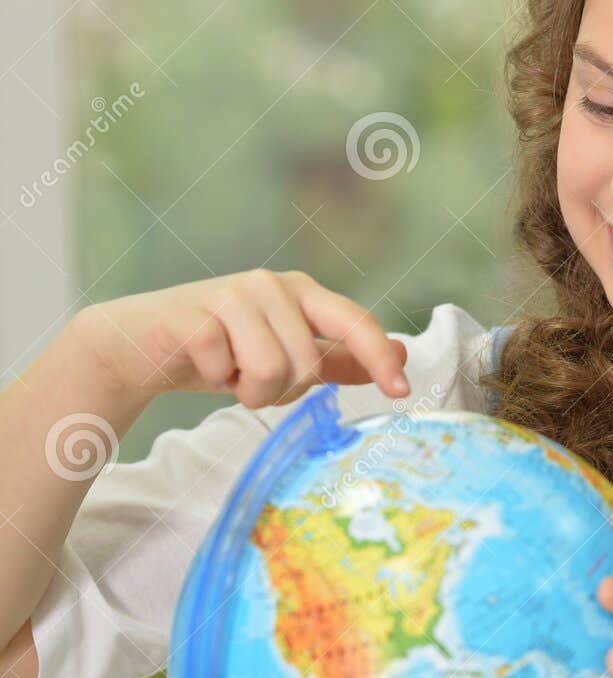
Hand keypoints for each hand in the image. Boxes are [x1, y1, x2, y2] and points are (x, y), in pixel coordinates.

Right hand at [70, 269, 409, 410]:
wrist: (145, 344)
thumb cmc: (223, 348)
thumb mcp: (286, 354)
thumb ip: (341, 357)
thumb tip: (400, 353)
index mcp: (301, 293)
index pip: (354, 322)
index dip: (379, 357)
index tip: (402, 391)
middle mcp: (272, 286)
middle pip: (308, 366)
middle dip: (282, 390)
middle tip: (252, 378)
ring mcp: (233, 295)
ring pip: (271, 372)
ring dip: (250, 391)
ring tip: (230, 371)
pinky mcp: (196, 315)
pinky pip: (227, 371)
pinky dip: (216, 381)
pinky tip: (203, 365)